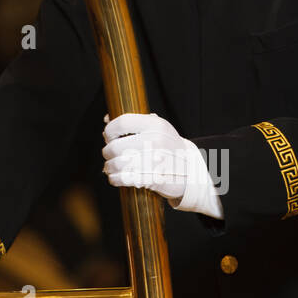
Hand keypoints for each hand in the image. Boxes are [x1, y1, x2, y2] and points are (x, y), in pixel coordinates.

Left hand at [102, 112, 221, 217]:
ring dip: (109, 167)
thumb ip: (134, 123)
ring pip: (117, 164)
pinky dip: (115, 179)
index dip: (110, 130)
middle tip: (108, 155)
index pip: (122, 123)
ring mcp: (155, 161)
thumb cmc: (169, 147)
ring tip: (110, 167)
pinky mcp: (153, 179)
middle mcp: (155, 140)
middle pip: (116, 146)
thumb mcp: (157, 128)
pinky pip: (124, 178)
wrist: (191, 170)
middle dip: (107, 152)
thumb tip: (106, 119)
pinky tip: (115, 177)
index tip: (109, 136)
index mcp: (155, 125)